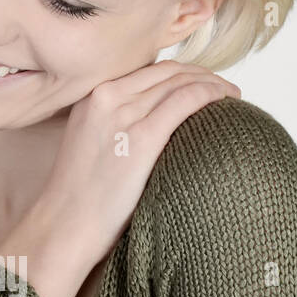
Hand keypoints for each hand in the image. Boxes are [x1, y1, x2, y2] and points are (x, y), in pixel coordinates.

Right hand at [41, 60, 240, 265]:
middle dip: (201, 75)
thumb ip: (114, 124)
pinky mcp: (143, 137)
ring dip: (212, 83)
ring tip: (231, 95)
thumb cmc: (80, 197)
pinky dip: (212, 94)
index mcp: (92, 96)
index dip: (181, 73)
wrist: (65, 224)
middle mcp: (107, 97)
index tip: (201, 83)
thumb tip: (156, 124)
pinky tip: (228, 100)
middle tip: (224, 89)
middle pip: (167, 72)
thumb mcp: (90, 144)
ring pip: (180, 81)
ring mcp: (124, 114)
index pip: (148, 71)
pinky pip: (187, 100)